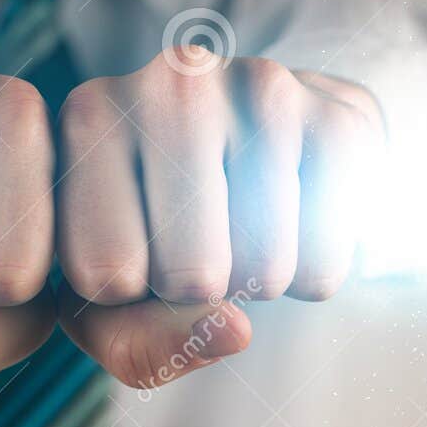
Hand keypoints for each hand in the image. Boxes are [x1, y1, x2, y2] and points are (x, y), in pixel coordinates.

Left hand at [54, 46, 385, 388]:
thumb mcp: (111, 297)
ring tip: (244, 232)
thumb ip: (134, 344)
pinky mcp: (338, 112)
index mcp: (88, 118)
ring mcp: (257, 85)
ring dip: (258, 285)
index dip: (123, 295)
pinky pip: (325, 259)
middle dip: (197, 294)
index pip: (101, 274)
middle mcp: (166, 82)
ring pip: (262, 270)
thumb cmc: (163, 230)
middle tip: (199, 245)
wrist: (266, 148)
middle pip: (188, 277)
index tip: (131, 252)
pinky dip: (314, 272)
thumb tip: (235, 330)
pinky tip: (294, 222)